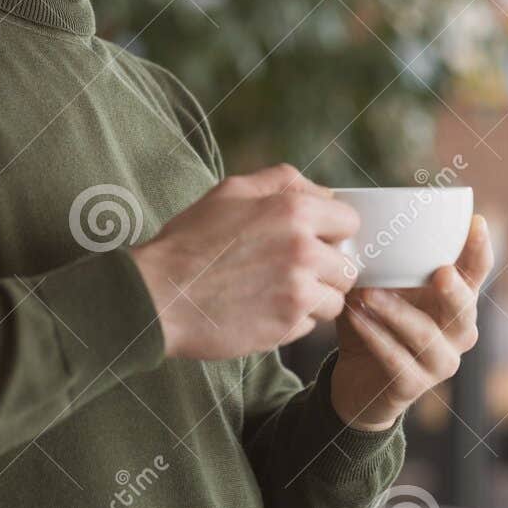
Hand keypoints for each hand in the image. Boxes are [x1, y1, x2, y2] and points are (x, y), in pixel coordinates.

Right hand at [129, 164, 360, 359]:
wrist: (158, 296)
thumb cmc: (191, 241)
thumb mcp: (231, 191)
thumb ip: (282, 181)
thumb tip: (323, 191)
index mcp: (294, 210)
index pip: (350, 222)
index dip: (333, 232)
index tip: (315, 242)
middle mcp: (304, 250)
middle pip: (348, 266)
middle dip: (326, 270)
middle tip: (293, 272)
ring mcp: (298, 291)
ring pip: (335, 300)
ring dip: (314, 299)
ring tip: (277, 293)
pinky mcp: (287, 327)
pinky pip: (310, 326)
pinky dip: (293, 322)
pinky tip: (262, 311)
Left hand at [329, 214, 491, 429]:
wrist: (356, 378)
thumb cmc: (375, 320)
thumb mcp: (379, 285)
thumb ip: (381, 259)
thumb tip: (359, 218)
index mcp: (455, 299)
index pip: (476, 273)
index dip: (480, 250)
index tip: (477, 222)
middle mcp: (457, 332)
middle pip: (464, 310)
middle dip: (453, 291)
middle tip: (439, 273)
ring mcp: (439, 363)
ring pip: (425, 335)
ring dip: (395, 312)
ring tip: (366, 293)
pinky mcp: (413, 387)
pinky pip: (396, 360)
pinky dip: (374, 336)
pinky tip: (355, 316)